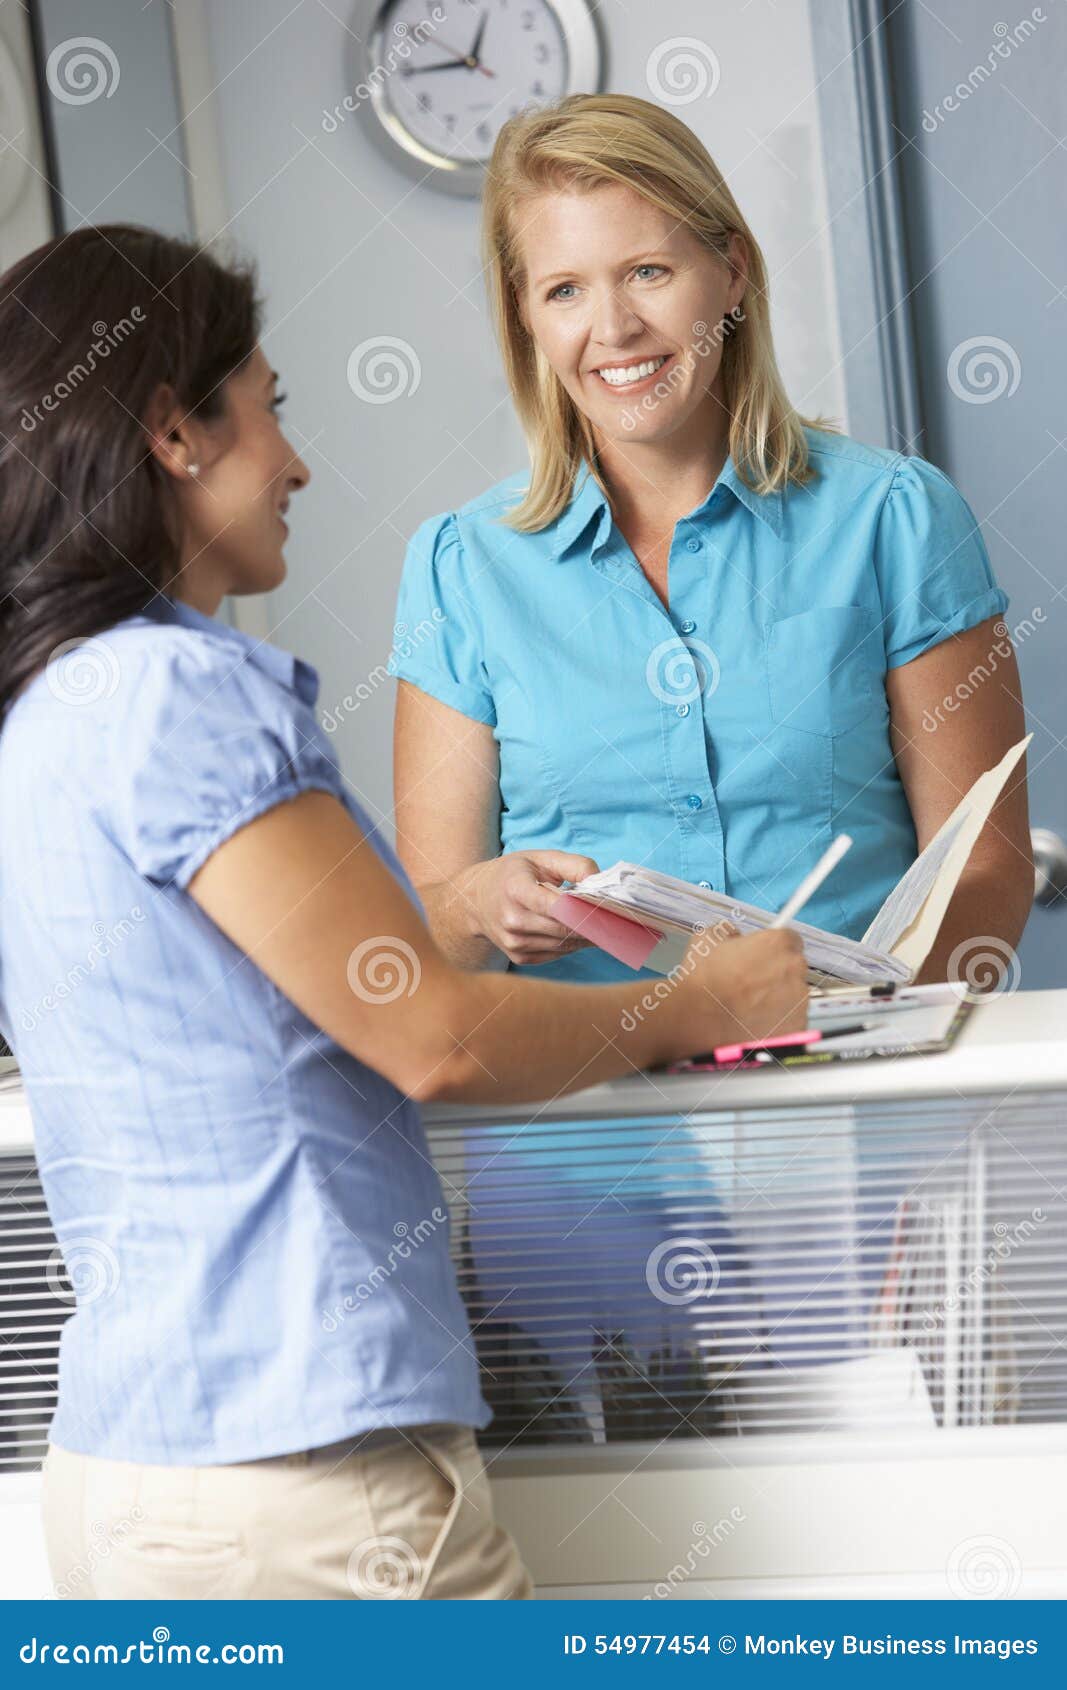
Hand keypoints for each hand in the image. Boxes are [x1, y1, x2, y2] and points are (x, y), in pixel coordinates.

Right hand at [464, 850, 599, 966]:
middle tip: (611, 915)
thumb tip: (601, 885)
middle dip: (591, 923)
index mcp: (516, 890)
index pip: (558, 906)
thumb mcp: (540, 858)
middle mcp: (512, 920)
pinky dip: (571, 944)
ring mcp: (514, 943)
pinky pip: (557, 954)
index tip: (607, 906)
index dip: (586, 908)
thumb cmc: (512, 875)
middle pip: (565, 928)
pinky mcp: (519, 958)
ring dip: (585, 936)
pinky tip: (577, 931)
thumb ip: (575, 866)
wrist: (474, 900)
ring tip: (597, 922)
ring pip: (564, 944)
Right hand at [674, 927, 808, 1053]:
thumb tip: (732, 934)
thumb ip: (727, 931)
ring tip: (748, 1006)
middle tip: (750, 983)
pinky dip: (778, 1022)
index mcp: (777, 944)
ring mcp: (798, 1001)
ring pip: (793, 995)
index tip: (764, 956)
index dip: (773, 949)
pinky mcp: (797, 1026)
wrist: (699, 1024)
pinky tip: (755, 1022)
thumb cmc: (703, 985)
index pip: (790, 939)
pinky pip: (791, 1020)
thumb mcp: (705, 941)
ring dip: (777, 998)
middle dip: (776, 973)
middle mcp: (794, 969)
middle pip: (793, 967)